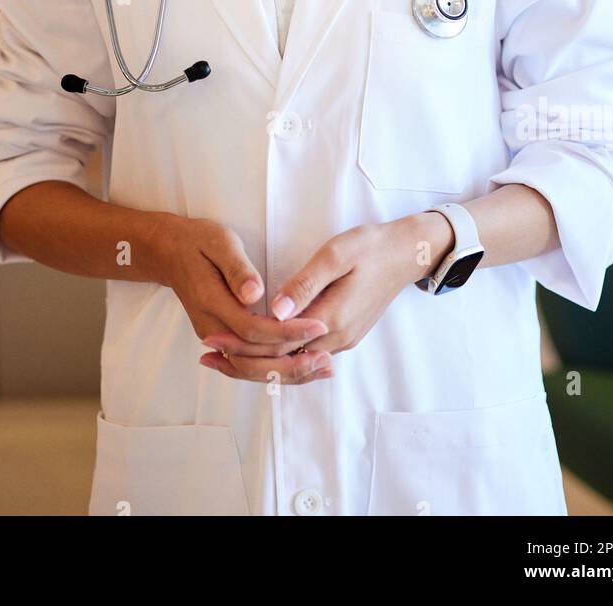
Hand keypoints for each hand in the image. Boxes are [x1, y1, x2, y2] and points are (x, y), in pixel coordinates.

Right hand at [160, 216, 333, 385]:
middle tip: (329, 360)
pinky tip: (302, 366)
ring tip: (323, 369)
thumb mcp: (219, 241)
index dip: (288, 330)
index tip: (319, 325)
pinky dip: (275, 367)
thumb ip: (237, 269)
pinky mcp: (221, 337)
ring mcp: (214, 336)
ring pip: (252, 365)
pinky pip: (249, 360)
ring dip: (288, 371)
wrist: (169, 253)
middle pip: (255, 357)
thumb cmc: (198, 241)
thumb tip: (255, 294)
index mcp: (212, 303)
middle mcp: (211, 327)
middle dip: (293, 361)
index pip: (254, 329)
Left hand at [199, 217, 442, 381]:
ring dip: (256, 363)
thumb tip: (274, 310)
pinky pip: (302, 356)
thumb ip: (304, 283)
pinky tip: (256, 351)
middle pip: (281, 365)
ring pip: (291, 365)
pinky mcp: (341, 335)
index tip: (212, 337)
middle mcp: (336, 340)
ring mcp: (341, 341)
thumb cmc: (370, 247)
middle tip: (206, 353)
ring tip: (221, 357)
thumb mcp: (336, 254)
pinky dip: (276, 358)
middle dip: (241, 361)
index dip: (242, 345)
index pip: (278, 346)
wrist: (406, 253)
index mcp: (331, 321)